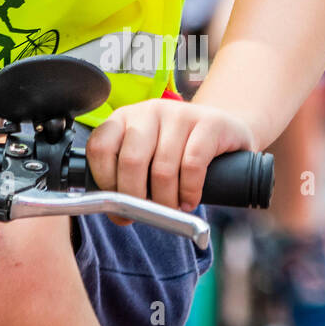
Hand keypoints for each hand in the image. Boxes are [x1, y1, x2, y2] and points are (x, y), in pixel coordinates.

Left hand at [86, 98, 254, 222]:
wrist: (224, 131)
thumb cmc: (178, 151)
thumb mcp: (147, 154)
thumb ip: (126, 173)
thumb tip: (117, 212)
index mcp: (124, 118)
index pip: (100, 148)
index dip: (106, 182)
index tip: (118, 205)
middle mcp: (148, 111)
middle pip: (131, 161)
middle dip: (136, 198)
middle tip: (146, 215)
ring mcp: (179, 113)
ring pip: (162, 169)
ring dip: (166, 201)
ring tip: (172, 209)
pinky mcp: (209, 123)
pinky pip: (193, 164)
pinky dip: (189, 191)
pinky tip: (190, 200)